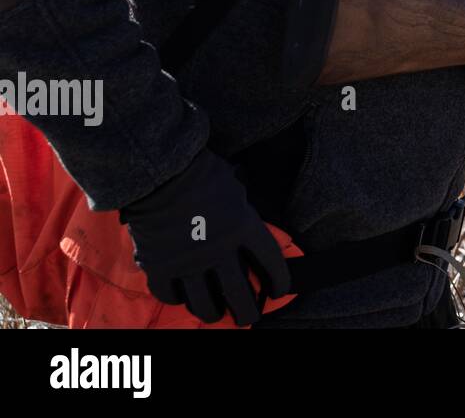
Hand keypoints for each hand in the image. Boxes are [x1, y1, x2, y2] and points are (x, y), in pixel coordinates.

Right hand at [119, 148, 290, 324]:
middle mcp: (219, 251)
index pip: (271, 263)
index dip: (280, 281)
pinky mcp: (160, 267)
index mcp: (244, 228)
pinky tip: (183, 297)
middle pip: (240, 295)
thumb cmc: (204, 175)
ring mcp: (189, 262)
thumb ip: (245, 220)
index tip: (279, 290)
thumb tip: (251, 241)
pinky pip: (171, 296)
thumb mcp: (238, 193)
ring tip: (217, 312)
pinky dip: (178, 300)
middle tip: (249, 317)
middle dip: (248, 312)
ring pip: (205, 304)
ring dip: (213, 312)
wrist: (162, 172)